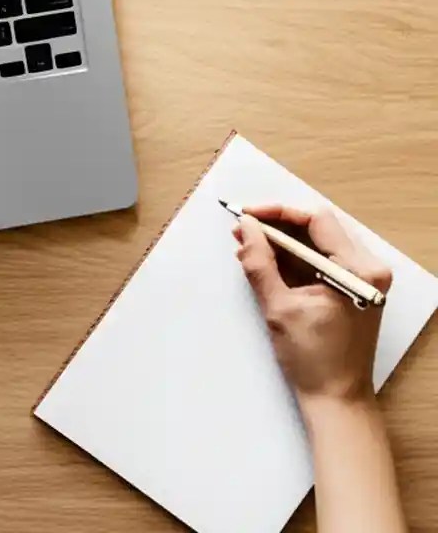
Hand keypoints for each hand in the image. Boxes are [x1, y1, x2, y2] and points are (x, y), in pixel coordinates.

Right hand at [232, 204, 392, 406]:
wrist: (336, 397)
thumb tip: (247, 230)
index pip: (317, 222)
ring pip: (316, 244)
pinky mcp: (348, 289)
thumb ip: (260, 264)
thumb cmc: (315, 360)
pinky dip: (291, 258)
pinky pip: (318, 261)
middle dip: (277, 226)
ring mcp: (360, 279)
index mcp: (359, 271)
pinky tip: (264, 258)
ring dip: (282, 241)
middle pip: (318, 229)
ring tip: (247, 242)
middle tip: (243, 227)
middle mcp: (366, 270)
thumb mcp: (279, 309)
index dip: (278, 213)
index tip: (248, 214)